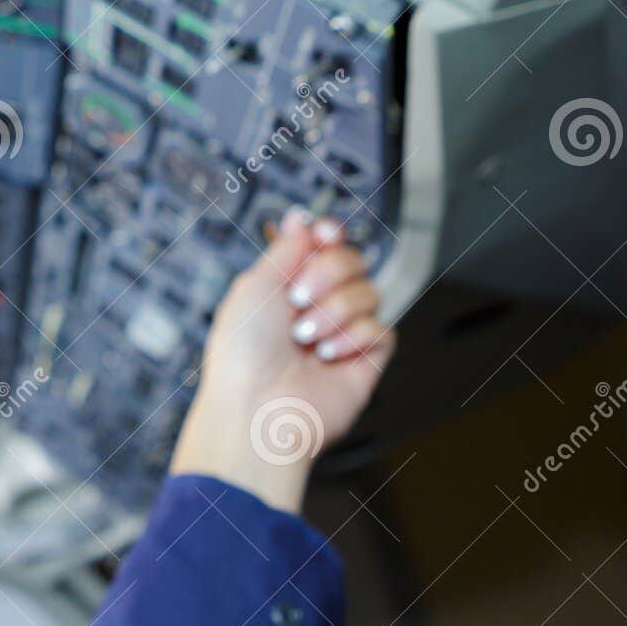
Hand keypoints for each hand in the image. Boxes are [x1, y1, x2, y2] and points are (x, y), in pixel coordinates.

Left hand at [170, 208, 395, 514]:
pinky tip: (325, 356)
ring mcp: (341, 334)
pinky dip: (351, 338)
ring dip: (334, 310)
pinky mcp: (364, 362)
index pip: (325, 245)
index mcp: (285, 286)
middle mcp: (315, 307)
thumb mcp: (255, 284)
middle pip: (353, 260)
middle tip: (298, 300)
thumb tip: (303, 218)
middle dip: (328, 273)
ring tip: (305, 338)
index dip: (331, 235)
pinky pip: (382, 329)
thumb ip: (286, 248)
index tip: (325, 235)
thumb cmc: (244, 352)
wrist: (256, 406)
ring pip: (369, 292)